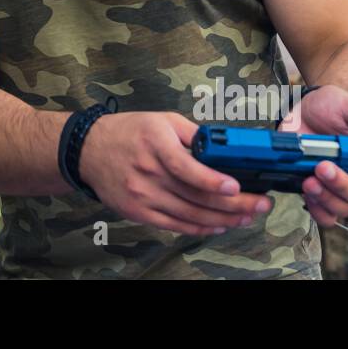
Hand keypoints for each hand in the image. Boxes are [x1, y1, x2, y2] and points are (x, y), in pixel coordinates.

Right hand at [78, 110, 272, 235]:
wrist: (88, 150)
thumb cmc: (128, 132)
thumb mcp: (161, 120)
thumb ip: (192, 133)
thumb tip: (223, 147)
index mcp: (156, 144)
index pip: (187, 168)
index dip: (213, 181)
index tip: (236, 187)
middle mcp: (148, 172)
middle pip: (196, 196)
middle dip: (234, 204)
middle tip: (259, 205)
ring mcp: (142, 195)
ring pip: (190, 215)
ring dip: (222, 219)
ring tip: (246, 217)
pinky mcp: (138, 212)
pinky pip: (174, 225)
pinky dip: (199, 229)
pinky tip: (218, 226)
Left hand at [277, 85, 347, 227]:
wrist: (309, 110)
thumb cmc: (337, 110)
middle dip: (343, 185)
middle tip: (325, 167)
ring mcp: (339, 188)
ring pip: (340, 208)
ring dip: (325, 196)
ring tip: (310, 178)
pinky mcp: (319, 191)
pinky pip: (322, 213)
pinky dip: (314, 206)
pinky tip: (306, 189)